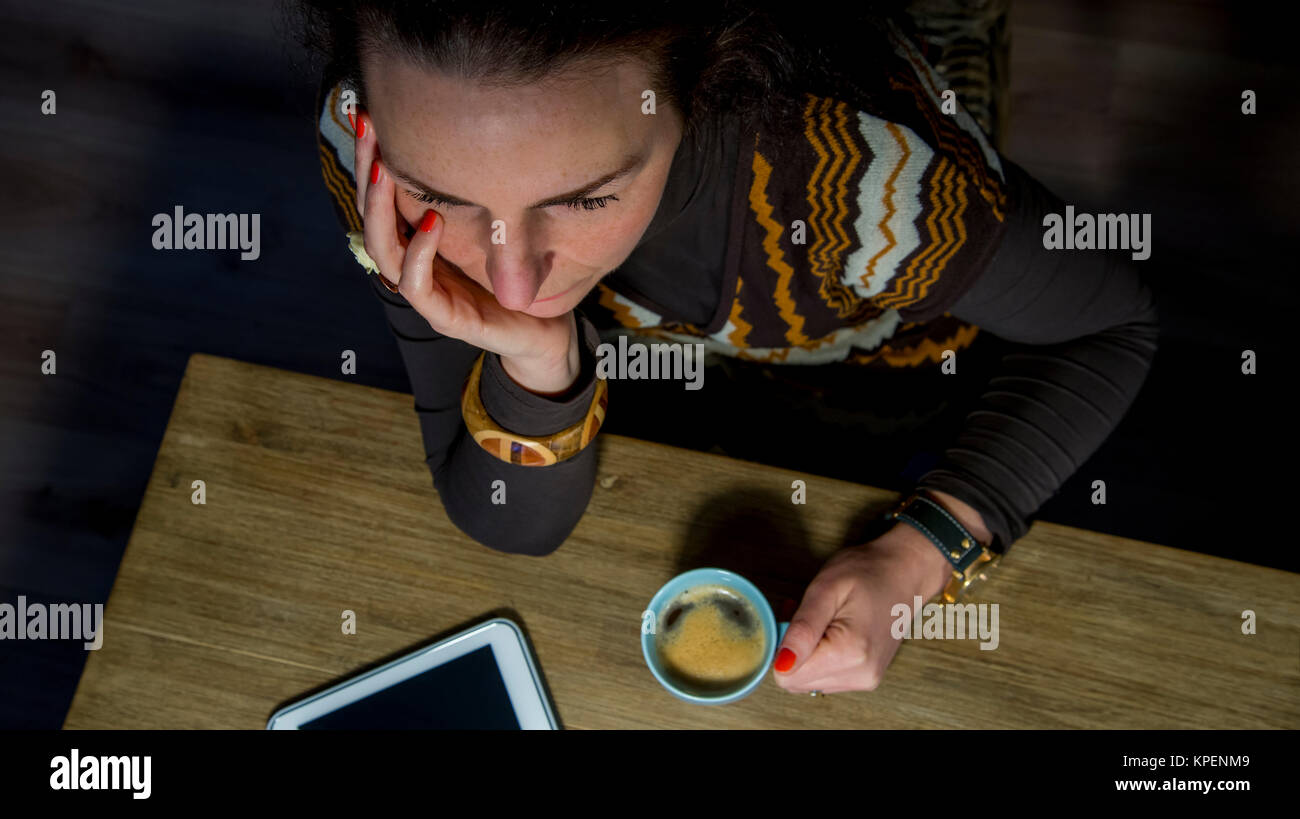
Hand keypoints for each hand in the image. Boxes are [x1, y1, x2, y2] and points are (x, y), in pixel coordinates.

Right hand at [352, 111, 577, 380]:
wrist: (544, 331)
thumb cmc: (517, 276)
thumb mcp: (495, 224)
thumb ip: (476, 192)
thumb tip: (469, 133)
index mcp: (419, 244)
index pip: (382, 200)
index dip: (371, 160)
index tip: (370, 115)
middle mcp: (415, 267)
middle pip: (373, 218)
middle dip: (367, 171)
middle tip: (367, 128)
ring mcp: (428, 294)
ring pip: (384, 252)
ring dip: (380, 209)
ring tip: (384, 169)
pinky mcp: (447, 319)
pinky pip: (417, 288)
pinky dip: (419, 254)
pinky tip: (432, 223)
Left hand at [771, 525, 952, 693]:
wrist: (905, 572)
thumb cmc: (868, 572)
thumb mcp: (826, 589)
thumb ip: (802, 629)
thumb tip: (780, 665)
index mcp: (849, 653)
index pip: (787, 676)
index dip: (781, 646)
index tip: (794, 620)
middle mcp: (860, 674)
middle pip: (796, 682)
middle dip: (791, 650)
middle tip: (806, 616)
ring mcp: (865, 679)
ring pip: (808, 681)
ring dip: (804, 654)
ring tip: (822, 621)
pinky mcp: (865, 678)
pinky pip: (824, 678)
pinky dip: (818, 657)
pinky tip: (830, 632)